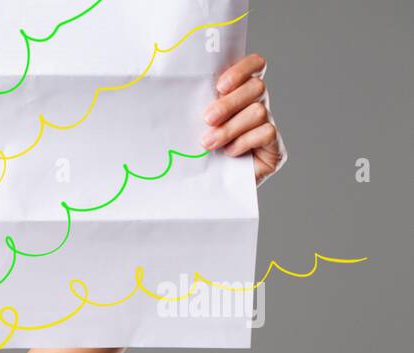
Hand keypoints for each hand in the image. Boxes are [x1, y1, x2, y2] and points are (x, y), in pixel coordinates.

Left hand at [202, 54, 282, 185]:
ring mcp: (267, 126)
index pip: (255, 65)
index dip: (243, 69)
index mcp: (238, 93)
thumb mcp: (190, 126)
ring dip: (231, 127)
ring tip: (209, 143)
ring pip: (259, 111)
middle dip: (230, 103)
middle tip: (207, 119)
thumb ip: (192, 105)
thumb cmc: (193, 154)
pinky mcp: (275, 148)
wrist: (204, 191)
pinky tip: (229, 153)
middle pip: (256, 87)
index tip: (220, 85)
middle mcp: (256, 105)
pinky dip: (244, 141)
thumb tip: (172, 90)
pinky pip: (266, 133)